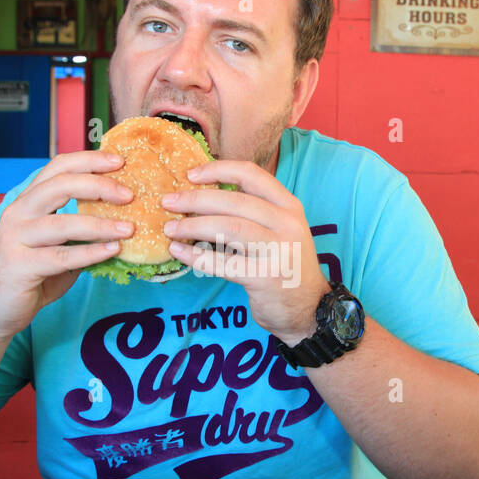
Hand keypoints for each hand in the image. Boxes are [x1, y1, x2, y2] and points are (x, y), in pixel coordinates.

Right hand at [0, 151, 134, 340]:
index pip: (58, 168)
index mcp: (28, 201)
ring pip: (62, 223)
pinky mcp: (18, 265)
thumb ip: (78, 229)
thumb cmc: (31, 274)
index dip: (88, 161)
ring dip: (100, 225)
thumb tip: (122, 219)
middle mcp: (18, 213)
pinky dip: (89, 252)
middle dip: (98, 186)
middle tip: (129, 195)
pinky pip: (60, 256)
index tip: (119, 161)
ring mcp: (15, 238)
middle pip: (60, 185)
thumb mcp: (56, 244)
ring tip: (128, 229)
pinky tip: (112, 251)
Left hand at [160, 161, 330, 343]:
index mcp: (289, 206)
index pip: (252, 175)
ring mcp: (278, 251)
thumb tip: (202, 195)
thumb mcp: (281, 230)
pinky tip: (178, 252)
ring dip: (193, 227)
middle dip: (195, 200)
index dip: (218, 170)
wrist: (309, 309)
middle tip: (168, 202)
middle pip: (234, 202)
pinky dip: (196, 256)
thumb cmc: (284, 265)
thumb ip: (254, 212)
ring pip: (228, 229)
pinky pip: (223, 263)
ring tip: (169, 229)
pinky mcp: (265, 278)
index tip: (190, 174)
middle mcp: (287, 224)